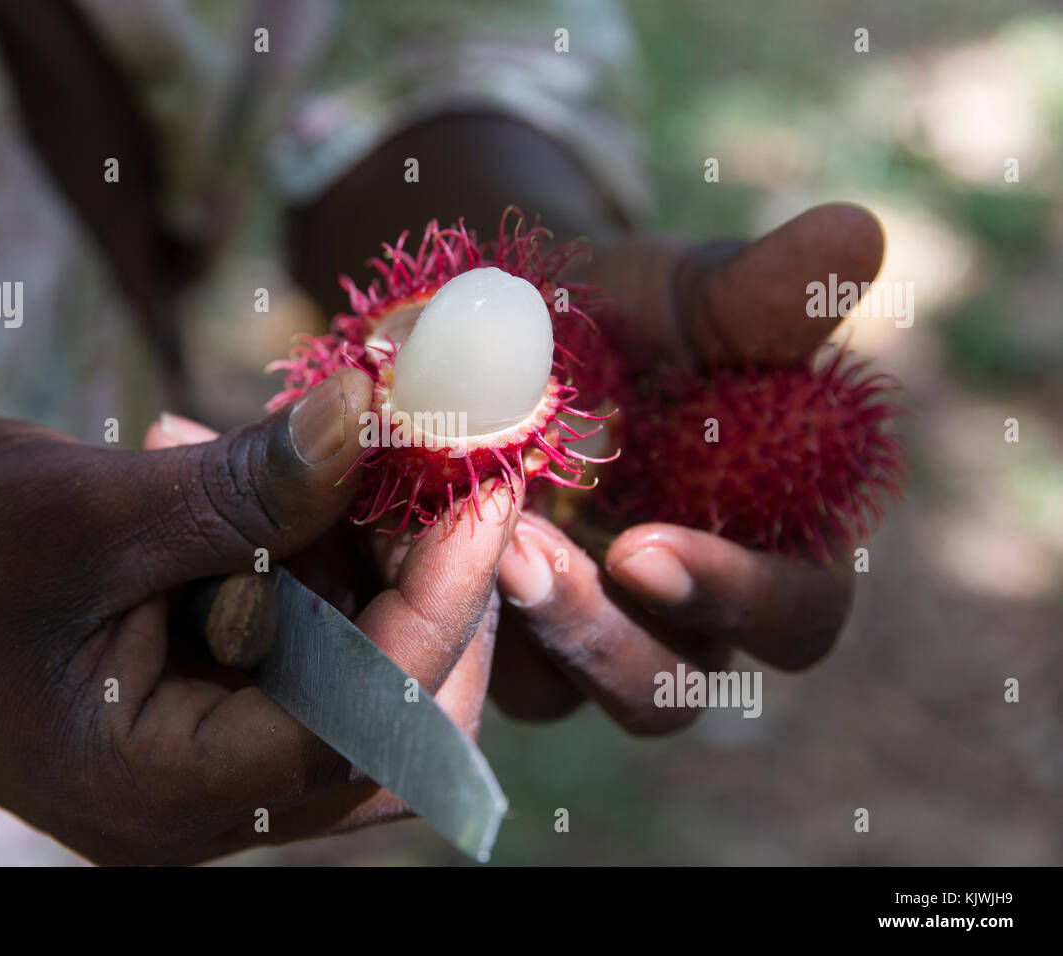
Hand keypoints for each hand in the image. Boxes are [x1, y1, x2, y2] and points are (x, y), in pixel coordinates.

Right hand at [0, 369, 515, 862]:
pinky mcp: (211, 703)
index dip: (442, 598)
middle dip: (432, 589)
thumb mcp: (80, 516)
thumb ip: (237, 486)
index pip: (363, 719)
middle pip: (394, 722)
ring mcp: (214, 756)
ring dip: (375, 563)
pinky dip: (318, 558)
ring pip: (367, 680)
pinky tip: (266, 479)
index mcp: (168, 792)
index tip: (486, 480)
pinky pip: (310, 641)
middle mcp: (209, 799)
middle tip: (437, 464)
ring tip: (332, 457)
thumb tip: (372, 412)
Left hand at [490, 203, 883, 730]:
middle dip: (607, 636)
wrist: (514, 328)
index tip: (645, 546)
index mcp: (770, 547)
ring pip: (578, 691)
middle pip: (676, 684)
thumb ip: (763, 294)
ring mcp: (595, 636)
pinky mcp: (512, 644)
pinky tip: (406, 548)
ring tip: (464, 544)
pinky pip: (490, 668)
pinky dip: (453, 617)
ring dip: (519, 631)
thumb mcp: (686, 298)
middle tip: (528, 556)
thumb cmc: (629, 316)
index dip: (742, 601)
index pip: (798, 617)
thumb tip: (859, 232)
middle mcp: (688, 616)